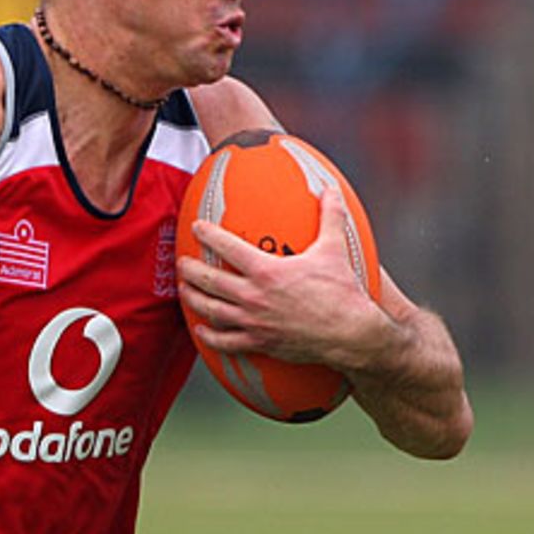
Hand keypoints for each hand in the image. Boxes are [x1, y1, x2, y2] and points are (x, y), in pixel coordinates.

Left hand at [176, 187, 390, 369]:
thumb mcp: (334, 249)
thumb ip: (330, 216)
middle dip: (191, 269)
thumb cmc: (342, 294)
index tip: (197, 227)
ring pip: (211, 310)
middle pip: (210, 280)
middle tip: (183, 262)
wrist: (351, 335)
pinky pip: (225, 342)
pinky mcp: (259, 343)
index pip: (227, 247)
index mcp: (267, 271)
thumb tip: (331, 190)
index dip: (208, 234)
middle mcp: (254, 296)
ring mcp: (254, 322)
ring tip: (185, 290)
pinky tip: (201, 330)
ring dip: (193, 299)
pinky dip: (209, 336)